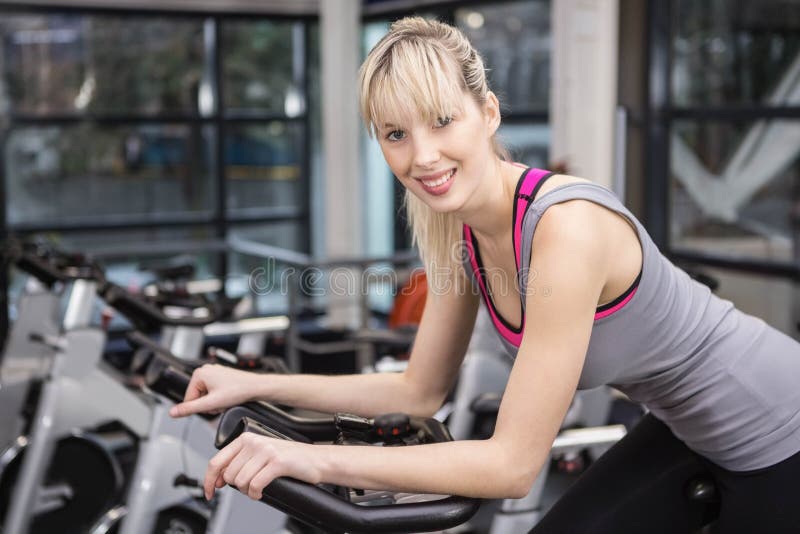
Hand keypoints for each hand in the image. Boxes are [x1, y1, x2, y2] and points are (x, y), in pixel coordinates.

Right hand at [169, 364, 261, 416]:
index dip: (201, 406)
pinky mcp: (221, 377)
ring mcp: (214, 372)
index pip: (189, 398)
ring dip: (214, 402)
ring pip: (206, 396)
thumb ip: (190, 408)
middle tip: (220, 403)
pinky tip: (228, 396)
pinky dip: (220, 397)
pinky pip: (214, 392)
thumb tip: (173, 412)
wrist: (256, 387)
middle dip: (208, 404)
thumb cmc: (238, 391)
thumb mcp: (211, 403)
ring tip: (225, 399)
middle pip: (198, 397)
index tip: (213, 405)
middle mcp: (205, 370)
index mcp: (199, 373)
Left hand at [204, 433, 322, 500]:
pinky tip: (262, 492)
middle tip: (249, 488)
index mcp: (246, 438)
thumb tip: (218, 479)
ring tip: (258, 488)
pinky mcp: (277, 462)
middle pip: (229, 475)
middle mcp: (254, 442)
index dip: (209, 480)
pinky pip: (255, 485)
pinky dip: (256, 494)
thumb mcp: (260, 455)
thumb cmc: (288, 459)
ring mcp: (266, 451)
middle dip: (237, 487)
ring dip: (248, 491)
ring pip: (240, 481)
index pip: (217, 460)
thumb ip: (239, 462)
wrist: (315, 459)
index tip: (209, 491)